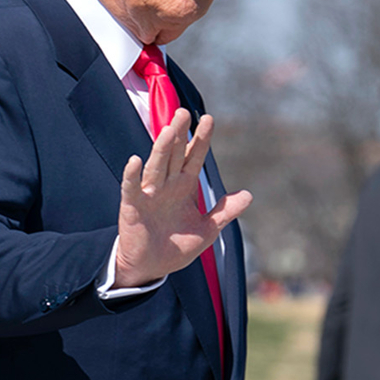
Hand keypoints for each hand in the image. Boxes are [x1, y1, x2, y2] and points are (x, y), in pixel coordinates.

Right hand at [113, 111, 251, 288]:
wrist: (151, 267)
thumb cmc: (176, 246)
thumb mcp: (207, 230)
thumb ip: (225, 212)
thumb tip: (248, 195)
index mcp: (184, 187)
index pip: (194, 157)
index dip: (201, 139)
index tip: (208, 119)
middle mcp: (166, 186)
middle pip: (174, 155)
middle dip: (180, 135)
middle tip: (183, 113)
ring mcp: (149, 195)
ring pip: (156, 166)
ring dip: (162, 149)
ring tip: (169, 130)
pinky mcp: (132, 207)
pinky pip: (132, 188)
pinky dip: (132, 175)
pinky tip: (134, 160)